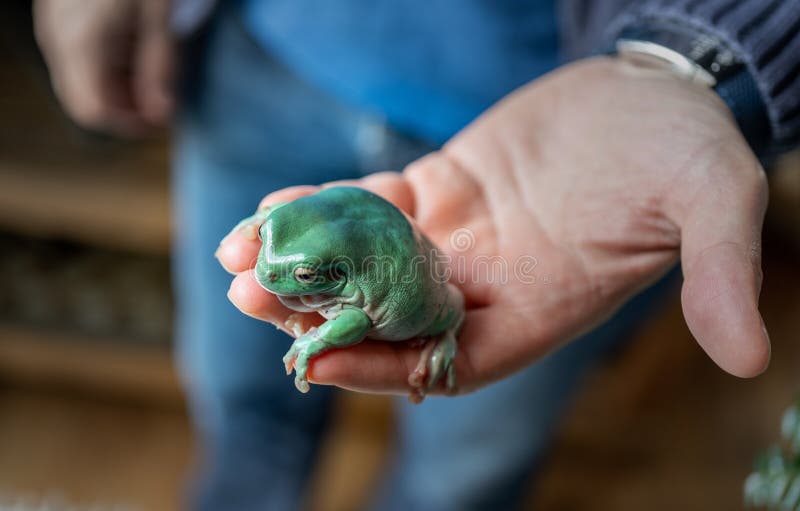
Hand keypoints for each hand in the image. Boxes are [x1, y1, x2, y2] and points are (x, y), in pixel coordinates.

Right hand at [34, 0, 173, 135]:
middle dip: (124, 112)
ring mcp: (52, 29)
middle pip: (84, 101)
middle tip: (160, 104)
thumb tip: (161, 116)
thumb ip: (158, 68)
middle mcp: (57, 42)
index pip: (94, 111)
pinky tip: (133, 55)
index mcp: (81, 45)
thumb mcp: (157, 18)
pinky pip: (76, 61)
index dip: (129, 125)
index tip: (161, 123)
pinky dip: (106, 71)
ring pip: (79, 83)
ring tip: (151, 77)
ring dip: (117, 92)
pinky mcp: (57, 20)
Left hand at [217, 57, 769, 394]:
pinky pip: (370, 208)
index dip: (386, 367)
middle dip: (318, 317)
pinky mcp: (440, 189)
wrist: (652, 90)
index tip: (319, 360)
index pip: (451, 360)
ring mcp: (458, 237)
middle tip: (250, 300)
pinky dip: (323, 211)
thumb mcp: (713, 199)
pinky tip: (273, 210)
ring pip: (367, 268)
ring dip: (302, 267)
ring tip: (235, 258)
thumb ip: (718, 270)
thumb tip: (752, 358)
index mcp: (541, 304)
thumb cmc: (684, 147)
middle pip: (388, 320)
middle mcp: (489, 282)